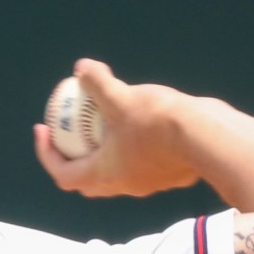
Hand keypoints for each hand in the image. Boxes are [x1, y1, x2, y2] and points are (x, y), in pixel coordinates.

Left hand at [32, 59, 204, 198]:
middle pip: (87, 180)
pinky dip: (132, 146)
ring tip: (104, 122)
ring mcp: (148, 182)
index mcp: (103, 175)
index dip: (47, 154)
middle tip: (70, 133)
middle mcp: (123, 185)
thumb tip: (82, 68)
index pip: (63, 175)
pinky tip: (138, 121)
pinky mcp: (169, 173)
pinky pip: (142, 163)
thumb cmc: (159, 123)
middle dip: (73, 158)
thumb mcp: (121, 98)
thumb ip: (98, 83)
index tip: (44, 131)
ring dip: (104, 151)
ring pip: (116, 171)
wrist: (210, 138)